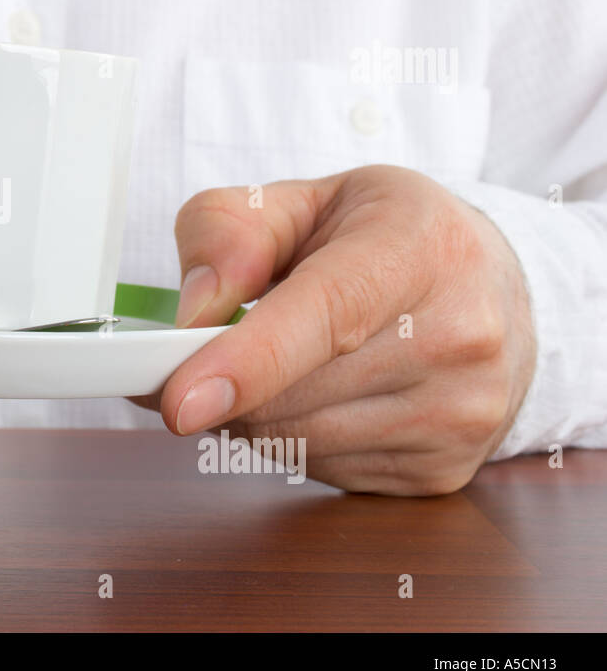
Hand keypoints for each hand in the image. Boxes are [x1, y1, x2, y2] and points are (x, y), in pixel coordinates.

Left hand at [137, 165, 536, 495]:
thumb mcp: (303, 200)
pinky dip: (291, 439)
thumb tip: (196, 308)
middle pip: (292, 393)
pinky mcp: (445, 469)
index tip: (179, 400)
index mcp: (419, 248)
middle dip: (216, 382)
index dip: (247, 362)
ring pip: (296, 441)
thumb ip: (229, 230)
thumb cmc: (384, 238)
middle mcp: (458, 333)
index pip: (326, 315)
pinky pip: (321, 470)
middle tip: (181, 359)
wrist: (492, 290)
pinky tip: (312, 395)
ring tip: (263, 364)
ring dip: (248, 414)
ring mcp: (460, 411)